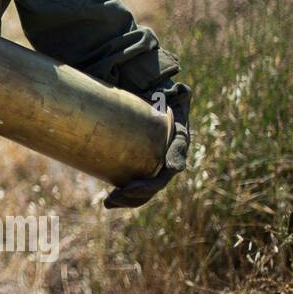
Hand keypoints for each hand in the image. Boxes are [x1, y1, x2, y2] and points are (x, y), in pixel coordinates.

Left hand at [104, 87, 190, 209]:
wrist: (138, 100)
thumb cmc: (152, 94)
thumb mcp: (165, 90)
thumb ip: (174, 90)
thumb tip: (182, 90)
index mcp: (177, 134)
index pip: (179, 146)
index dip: (176, 156)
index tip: (172, 167)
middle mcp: (168, 154)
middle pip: (161, 177)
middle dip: (145, 189)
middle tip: (122, 192)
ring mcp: (152, 164)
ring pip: (147, 188)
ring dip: (132, 199)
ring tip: (111, 202)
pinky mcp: (136, 169)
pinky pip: (134, 188)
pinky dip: (124, 198)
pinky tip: (110, 203)